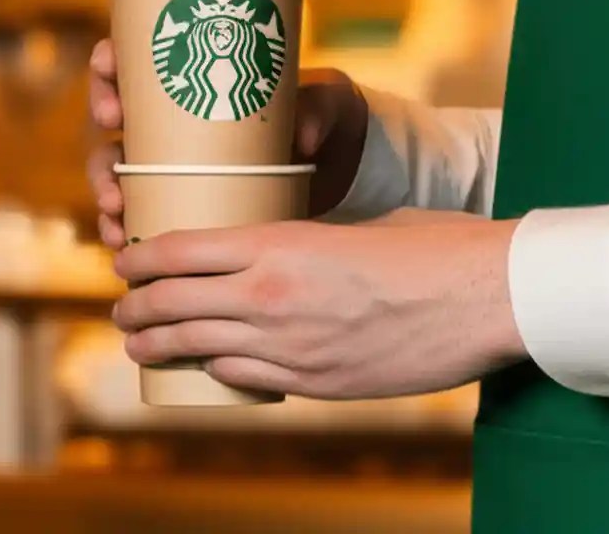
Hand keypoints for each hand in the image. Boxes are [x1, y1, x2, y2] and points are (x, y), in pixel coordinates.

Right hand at [86, 39, 369, 247]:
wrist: (340, 158)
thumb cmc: (323, 111)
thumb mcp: (325, 100)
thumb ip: (317, 108)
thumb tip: (304, 140)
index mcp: (191, 76)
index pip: (129, 61)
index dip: (106, 74)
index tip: (113, 106)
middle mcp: (173, 120)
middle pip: (112, 129)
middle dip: (100, 154)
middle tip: (114, 179)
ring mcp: (177, 162)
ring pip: (119, 176)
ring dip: (106, 199)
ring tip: (117, 222)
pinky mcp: (190, 198)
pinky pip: (144, 213)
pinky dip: (129, 229)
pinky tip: (128, 245)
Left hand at [112, 210, 527, 398]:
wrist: (484, 298)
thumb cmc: (433, 248)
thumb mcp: (357, 227)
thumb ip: (307, 243)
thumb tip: (281, 255)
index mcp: (279, 242)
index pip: (179, 251)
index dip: (139, 258)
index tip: (124, 260)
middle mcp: (271, 296)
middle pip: (173, 303)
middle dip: (136, 309)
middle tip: (123, 310)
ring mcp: (290, 346)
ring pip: (197, 347)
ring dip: (159, 346)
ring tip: (139, 345)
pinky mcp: (316, 382)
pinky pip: (243, 376)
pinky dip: (215, 368)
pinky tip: (207, 364)